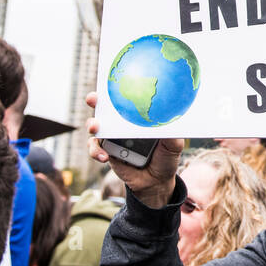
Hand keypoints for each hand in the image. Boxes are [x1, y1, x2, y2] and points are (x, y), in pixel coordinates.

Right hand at [86, 91, 183, 207]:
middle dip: (95, 99)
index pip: (126, 98)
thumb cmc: (165, 158)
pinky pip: (94, 148)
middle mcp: (123, 123)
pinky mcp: (106, 151)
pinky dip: (95, 151)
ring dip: (92, 125)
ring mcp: (112, 136)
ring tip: (96, 128)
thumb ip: (171, 133)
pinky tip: (104, 157)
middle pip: (105, 107)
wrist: (156, 182)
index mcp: (139, 116)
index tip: (111, 83)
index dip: (116, 89)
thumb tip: (171, 120)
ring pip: (95, 125)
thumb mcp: (173, 145)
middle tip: (94, 99)